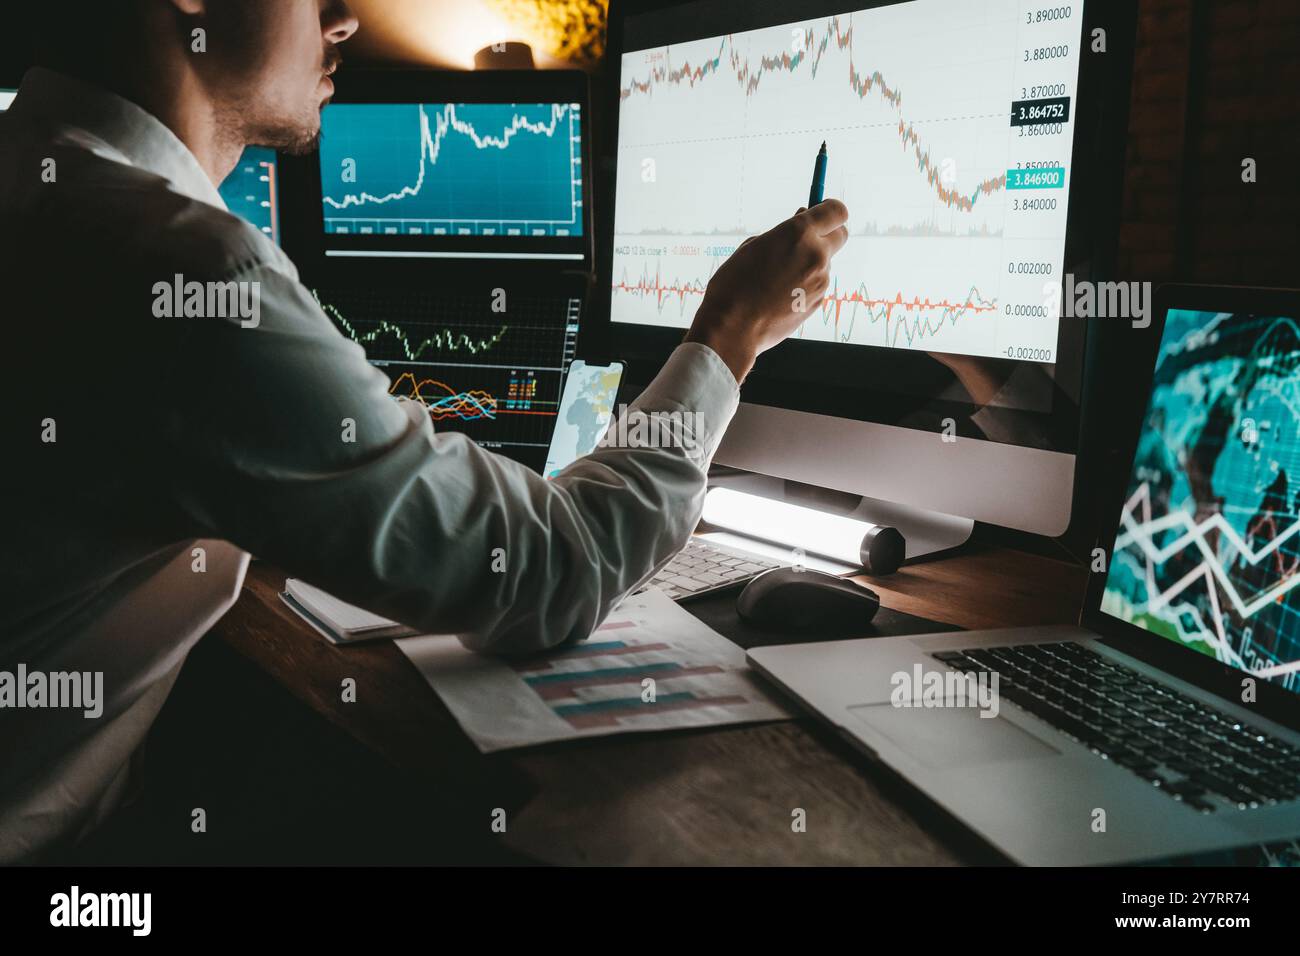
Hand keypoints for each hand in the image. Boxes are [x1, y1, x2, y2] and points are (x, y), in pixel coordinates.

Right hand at [685, 199, 848, 382]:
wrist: (733, 328)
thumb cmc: (734, 284)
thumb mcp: (754, 246)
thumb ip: (783, 234)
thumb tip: (802, 225)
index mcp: (798, 233)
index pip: (836, 211)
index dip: (830, 210)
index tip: (821, 212)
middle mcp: (815, 254)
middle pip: (841, 234)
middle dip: (828, 233)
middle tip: (807, 239)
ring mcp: (821, 280)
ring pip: (826, 261)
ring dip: (811, 262)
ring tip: (778, 276)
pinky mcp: (819, 301)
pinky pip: (818, 283)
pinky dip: (805, 283)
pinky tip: (781, 293)